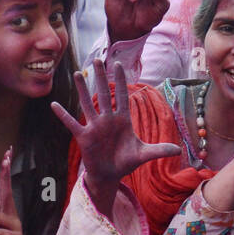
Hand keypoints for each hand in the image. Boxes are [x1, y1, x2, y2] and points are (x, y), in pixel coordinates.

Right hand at [53, 60, 180, 199]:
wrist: (110, 175)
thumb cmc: (126, 162)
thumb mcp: (144, 154)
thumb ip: (159, 150)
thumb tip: (179, 151)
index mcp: (122, 120)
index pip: (122, 96)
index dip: (121, 81)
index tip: (118, 64)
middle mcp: (107, 120)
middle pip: (104, 94)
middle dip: (101, 77)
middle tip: (98, 59)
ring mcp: (94, 127)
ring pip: (87, 104)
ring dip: (82, 89)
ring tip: (78, 73)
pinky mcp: (84, 137)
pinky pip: (71, 124)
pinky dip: (63, 115)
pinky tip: (54, 104)